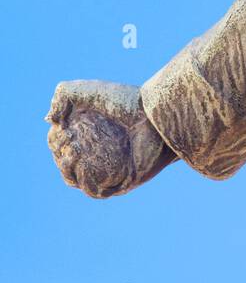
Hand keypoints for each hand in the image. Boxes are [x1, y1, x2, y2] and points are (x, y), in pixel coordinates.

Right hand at [46, 80, 175, 197]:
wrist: (158, 116)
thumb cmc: (128, 101)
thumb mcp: (90, 90)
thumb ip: (63, 95)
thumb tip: (49, 121)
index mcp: (92, 138)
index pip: (62, 148)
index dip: (54, 142)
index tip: (59, 130)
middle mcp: (100, 156)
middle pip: (67, 166)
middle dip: (59, 156)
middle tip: (68, 140)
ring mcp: (112, 171)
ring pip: (79, 181)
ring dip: (68, 170)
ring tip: (74, 151)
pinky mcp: (123, 184)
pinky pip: (98, 192)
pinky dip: (86, 182)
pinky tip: (83, 164)